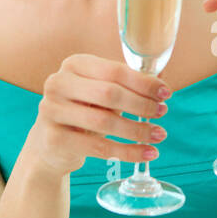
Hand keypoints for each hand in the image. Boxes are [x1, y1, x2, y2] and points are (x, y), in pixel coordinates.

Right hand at [35, 53, 169, 176]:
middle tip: (161, 113)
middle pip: (110, 94)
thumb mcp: (102, 93)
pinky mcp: (54, 139)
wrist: (50, 143)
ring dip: (138, 130)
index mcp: (74, 64)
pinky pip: (99, 148)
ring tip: (159, 134)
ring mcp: (51, 110)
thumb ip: (129, 85)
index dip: (144, 83)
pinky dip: (128, 152)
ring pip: (105, 122)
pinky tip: (148, 153)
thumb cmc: (84, 111)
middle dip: (141, 105)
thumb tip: (164, 82)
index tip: (166, 93)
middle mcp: (58, 83)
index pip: (115, 71)